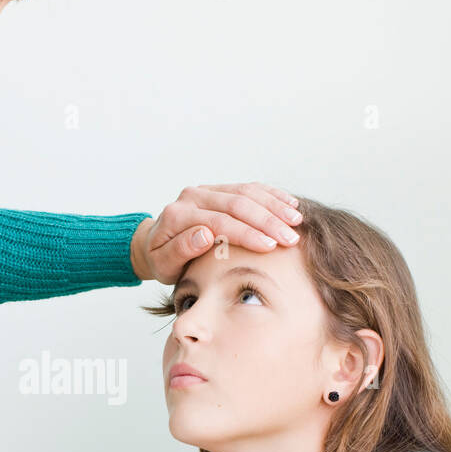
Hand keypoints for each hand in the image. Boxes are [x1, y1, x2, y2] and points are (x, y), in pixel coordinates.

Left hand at [130, 182, 301, 283]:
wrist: (153, 244)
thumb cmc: (161, 260)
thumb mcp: (163, 264)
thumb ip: (180, 250)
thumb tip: (204, 235)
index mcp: (178, 214)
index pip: (219, 221)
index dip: (246, 233)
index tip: (270, 247)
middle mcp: (193, 196)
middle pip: (236, 203)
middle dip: (267, 220)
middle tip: (291, 238)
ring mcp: (207, 189)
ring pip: (246, 191)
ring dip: (274, 206)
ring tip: (297, 221)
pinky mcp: (219, 189)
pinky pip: (249, 187)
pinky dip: (271, 195)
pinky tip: (291, 205)